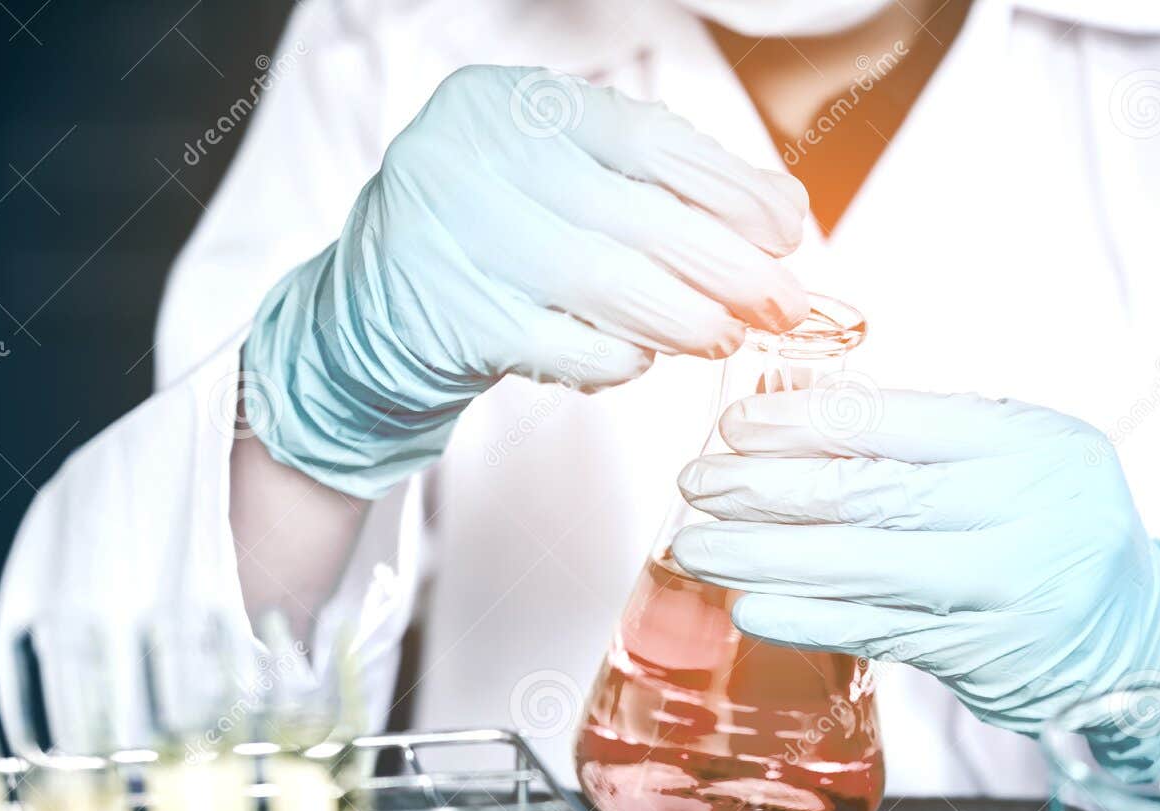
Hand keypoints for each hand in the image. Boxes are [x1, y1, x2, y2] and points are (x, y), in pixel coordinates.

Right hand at [244, 65, 808, 498]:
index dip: (729, 188)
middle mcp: (469, 158)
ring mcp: (451, 239)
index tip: (787, 229)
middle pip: (632, 215)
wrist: (372, 305)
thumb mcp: (556, 181)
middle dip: (725, 267)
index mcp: (507, 104)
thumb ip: (651, 187)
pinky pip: (564, 346)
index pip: (643, 139)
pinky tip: (643, 357)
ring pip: (602, 283)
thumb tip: (778, 220)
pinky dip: (620, 359)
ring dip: (684, 319)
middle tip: (784, 302)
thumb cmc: (492, 238)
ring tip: (727, 335)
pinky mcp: (448, 320)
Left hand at [671, 389, 1159, 772]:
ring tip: (695, 548)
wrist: (1133, 634)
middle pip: (870, 497)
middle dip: (768, 492)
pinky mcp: (977, 656)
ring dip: (765, 559)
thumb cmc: (1055, 519)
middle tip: (695, 485)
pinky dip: (806, 620)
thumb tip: (794, 410)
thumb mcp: (1020, 452)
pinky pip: (874, 633)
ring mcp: (1000, 593)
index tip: (735, 427)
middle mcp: (1023, 515)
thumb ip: (928, 434)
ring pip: (861, 571)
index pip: (898, 425)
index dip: (805, 424)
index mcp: (1033, 444)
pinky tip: (750, 606)